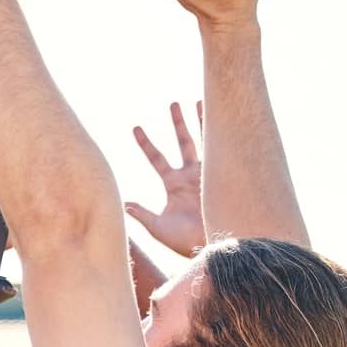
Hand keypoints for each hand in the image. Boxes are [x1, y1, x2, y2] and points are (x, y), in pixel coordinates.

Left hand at [124, 101, 205, 257]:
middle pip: (182, 142)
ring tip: (198, 100)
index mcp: (173, 184)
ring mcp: (206, 173)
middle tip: (172, 103)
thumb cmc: (183, 242)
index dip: (146, 143)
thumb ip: (142, 214)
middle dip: (177, 123)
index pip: (156, 158)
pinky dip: (220, 135)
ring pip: (202, 141)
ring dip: (199, 121)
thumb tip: (124, 204)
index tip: (135, 127)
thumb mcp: (158, 227)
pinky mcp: (220, 176)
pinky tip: (221, 117)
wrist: (209, 246)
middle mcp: (189, 175)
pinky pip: (219, 152)